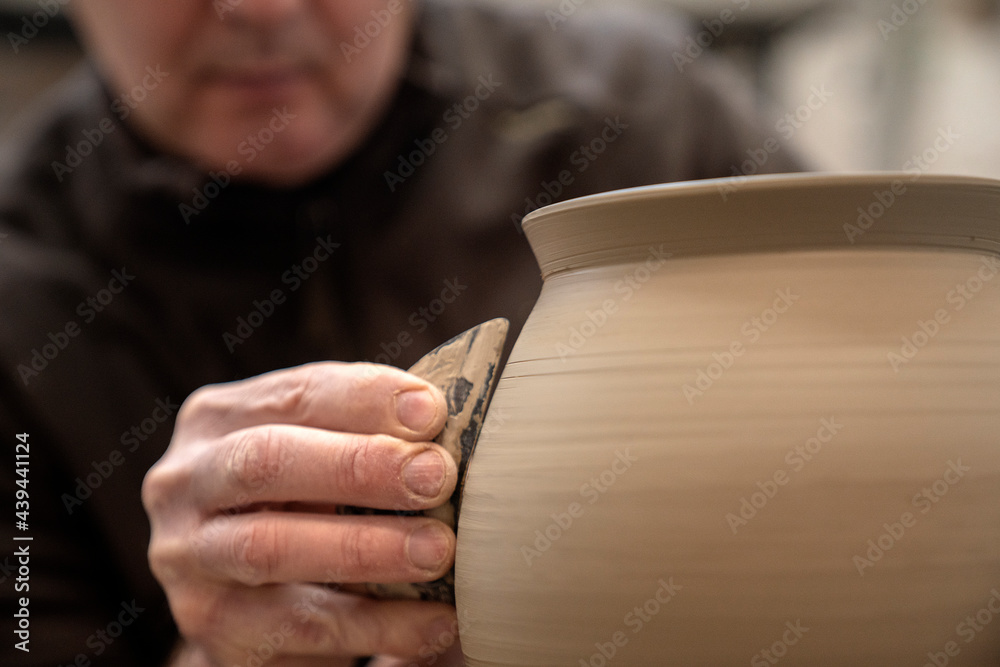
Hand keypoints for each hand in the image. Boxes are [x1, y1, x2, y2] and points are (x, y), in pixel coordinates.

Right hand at [142, 362, 460, 665]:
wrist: (253, 598)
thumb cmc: (307, 500)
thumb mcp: (323, 452)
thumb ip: (366, 431)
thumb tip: (440, 419)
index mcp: (219, 419)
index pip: (295, 394)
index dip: (365, 398)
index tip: (432, 412)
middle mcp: (185, 482)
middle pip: (265, 461)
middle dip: (358, 466)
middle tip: (435, 477)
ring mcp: (188, 559)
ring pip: (270, 548)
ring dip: (365, 548)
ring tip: (440, 551)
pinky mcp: (211, 628)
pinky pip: (301, 627)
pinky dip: (378, 626)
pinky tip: (436, 622)